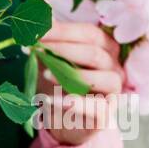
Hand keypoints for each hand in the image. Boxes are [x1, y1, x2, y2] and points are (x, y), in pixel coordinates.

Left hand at [38, 20, 124, 144]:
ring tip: (46, 74)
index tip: (39, 30)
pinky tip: (55, 100)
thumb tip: (34, 25)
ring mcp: (113, 91)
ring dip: (74, 75)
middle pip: (95, 53)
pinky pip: (97, 107)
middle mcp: (113, 67)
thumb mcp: (49, 65)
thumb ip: (46, 48)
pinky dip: (76, 104)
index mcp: (103, 49)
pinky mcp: (106, 114)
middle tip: (38, 48)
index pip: (89, 33)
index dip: (64, 31)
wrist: (63, 122)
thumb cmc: (59, 88)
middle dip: (64, 49)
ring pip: (104, 78)